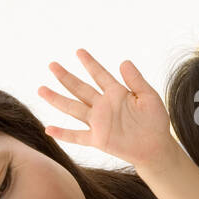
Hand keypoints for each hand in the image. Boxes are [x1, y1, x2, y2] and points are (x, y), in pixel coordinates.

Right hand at [38, 49, 174, 169]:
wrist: (156, 147)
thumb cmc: (155, 121)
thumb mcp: (149, 97)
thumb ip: (136, 80)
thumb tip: (124, 61)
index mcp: (116, 93)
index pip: (100, 75)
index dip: (90, 63)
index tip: (79, 51)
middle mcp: (104, 105)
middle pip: (80, 88)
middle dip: (66, 77)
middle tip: (52, 65)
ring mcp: (99, 122)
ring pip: (73, 108)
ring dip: (57, 99)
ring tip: (41, 89)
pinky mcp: (98, 139)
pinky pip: (77, 136)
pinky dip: (63, 133)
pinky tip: (48, 129)